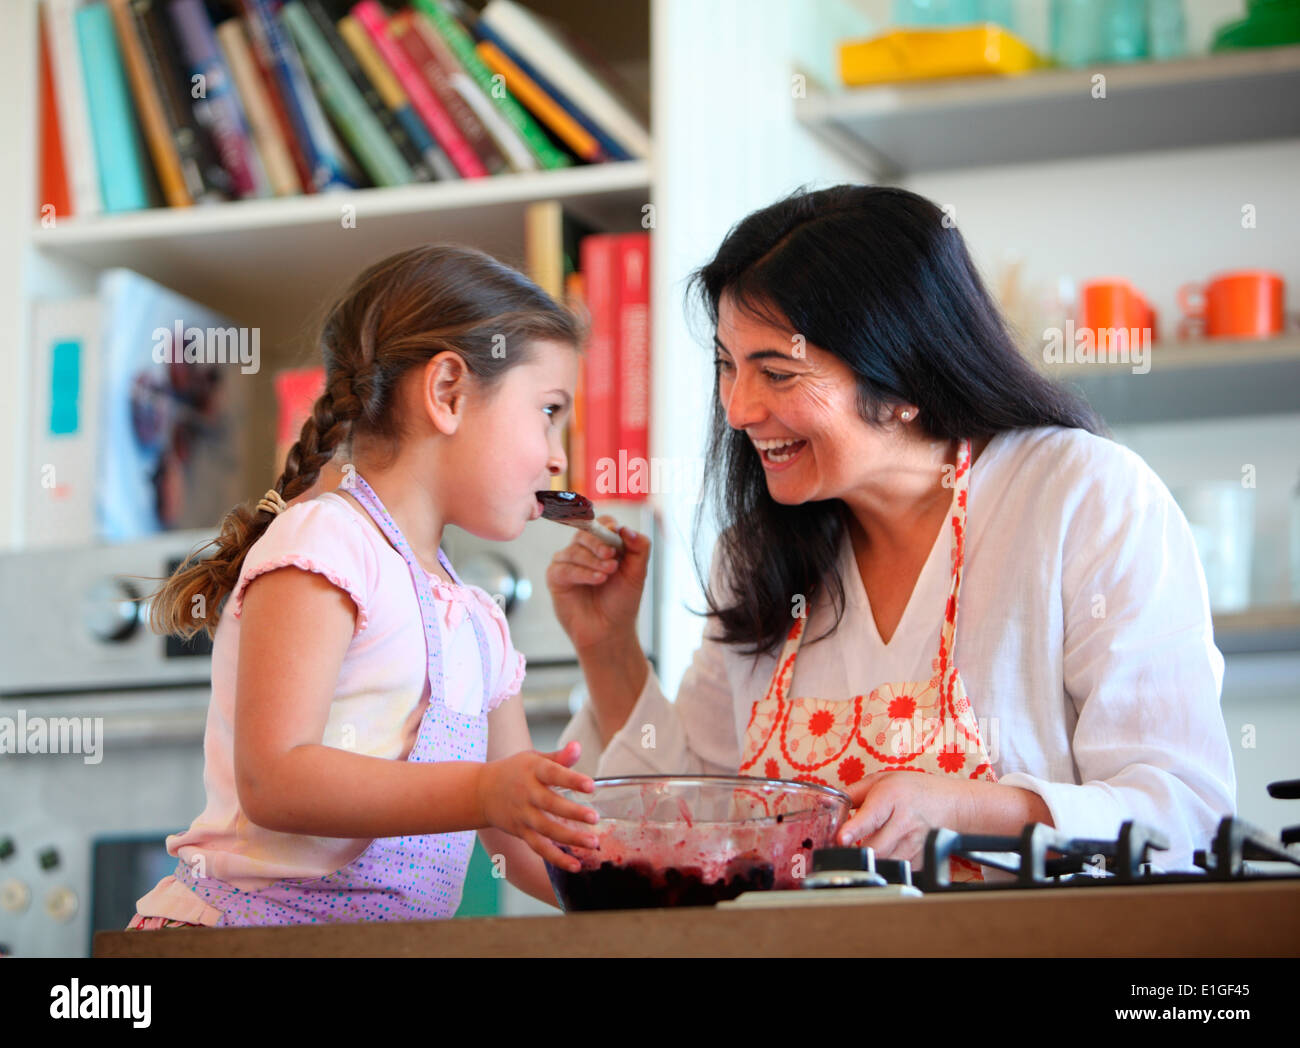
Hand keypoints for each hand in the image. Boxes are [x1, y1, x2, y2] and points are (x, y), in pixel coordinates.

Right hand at [477, 741, 598, 872]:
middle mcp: (527, 793)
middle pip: (550, 804)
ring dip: (569, 838)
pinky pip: (539, 848)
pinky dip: (556, 858)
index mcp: (533, 771)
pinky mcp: (521, 832)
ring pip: (546, 829)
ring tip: (592, 843)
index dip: (572, 780)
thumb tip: (578, 747)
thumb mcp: (534, 759)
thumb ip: (559, 757)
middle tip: (594, 818)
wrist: (481, 791)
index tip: (591, 786)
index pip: (553, 774)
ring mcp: (523, 815)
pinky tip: (576, 865)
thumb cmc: (516, 771)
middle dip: (572, 812)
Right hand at [545, 516, 650, 652]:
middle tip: (612, 558)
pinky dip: (583, 573)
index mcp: (604, 545)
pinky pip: (565, 568)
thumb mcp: (637, 573)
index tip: (616, 533)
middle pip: (585, 533)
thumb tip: (627, 529)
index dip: (608, 526)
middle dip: (599, 544)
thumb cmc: (622, 602)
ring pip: (575, 550)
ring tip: (608, 574)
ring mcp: (568, 562)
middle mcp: (584, 550)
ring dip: (593, 561)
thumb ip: (639, 547)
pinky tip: (597, 580)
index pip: (602, 524)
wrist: (609, 631)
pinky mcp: (556, 577)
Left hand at [836, 772, 972, 867]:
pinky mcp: (920, 860)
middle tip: (842, 852)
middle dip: (857, 853)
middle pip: (877, 848)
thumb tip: (829, 802)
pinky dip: (884, 866)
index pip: (871, 817)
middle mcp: (904, 822)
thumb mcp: (882, 780)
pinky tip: (883, 855)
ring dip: (870, 862)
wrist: (952, 803)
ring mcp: (915, 844)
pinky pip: (896, 870)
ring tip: (861, 854)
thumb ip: (854, 792)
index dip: (854, 830)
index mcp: (891, 797)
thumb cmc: (914, 789)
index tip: (841, 839)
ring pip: (886, 863)